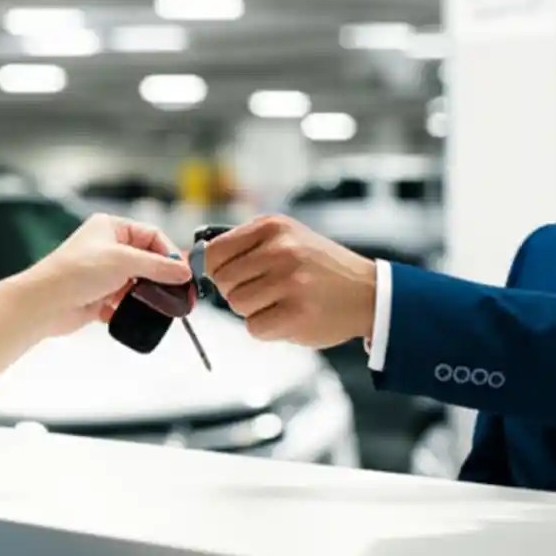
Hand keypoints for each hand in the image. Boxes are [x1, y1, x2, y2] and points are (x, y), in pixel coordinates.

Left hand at [26, 213, 191, 336]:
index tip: (182, 272)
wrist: (44, 304)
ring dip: (145, 295)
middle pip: (147, 261)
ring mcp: (103, 273)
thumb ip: (158, 266)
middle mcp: (107, 248)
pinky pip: (124, 302)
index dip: (169, 253)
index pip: (152, 236)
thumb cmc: (73, 272)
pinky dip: (128, 309)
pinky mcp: (98, 297)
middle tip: (178, 292)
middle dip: (160, 277)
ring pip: (137, 283)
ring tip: (157, 306)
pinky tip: (128, 312)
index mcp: (111, 227)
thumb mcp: (123, 261)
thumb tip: (183, 270)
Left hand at [205, 215, 375, 348]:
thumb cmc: (319, 267)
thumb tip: (187, 260)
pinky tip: (290, 316)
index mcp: (273, 227)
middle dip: (239, 291)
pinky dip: (268, 328)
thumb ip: (241, 247)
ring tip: (282, 302)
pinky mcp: (298, 313)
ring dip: (255, 311)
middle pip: (224, 282)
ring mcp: (290, 282)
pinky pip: (254, 328)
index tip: (232, 277)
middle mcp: (281, 250)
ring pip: (237, 306)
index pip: (214, 252)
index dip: (216, 270)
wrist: (368, 292)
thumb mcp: (285, 239)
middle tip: (268, 291)